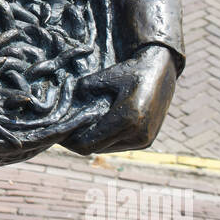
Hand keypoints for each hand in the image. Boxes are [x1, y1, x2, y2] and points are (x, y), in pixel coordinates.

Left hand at [62, 45, 176, 155]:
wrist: (162, 71)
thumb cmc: (131, 71)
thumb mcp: (105, 77)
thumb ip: (84, 91)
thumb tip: (67, 105)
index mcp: (127, 119)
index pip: (88, 143)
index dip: (69, 141)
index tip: (57, 131)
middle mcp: (137, 134)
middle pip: (95, 148)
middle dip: (79, 139)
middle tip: (66, 128)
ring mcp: (143, 140)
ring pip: (106, 148)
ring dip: (94, 139)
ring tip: (82, 125)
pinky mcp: (146, 141)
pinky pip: (119, 145)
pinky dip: (107, 138)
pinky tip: (100, 125)